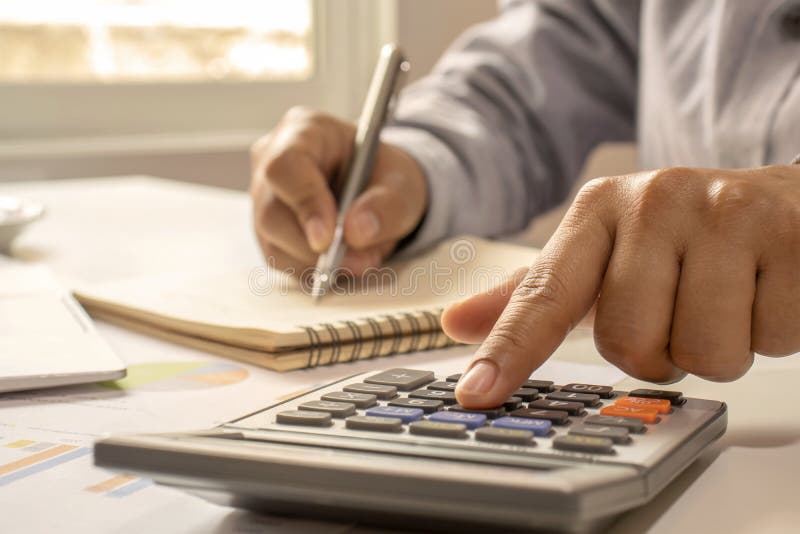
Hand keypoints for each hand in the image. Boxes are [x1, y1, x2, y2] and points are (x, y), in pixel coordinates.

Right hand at [250, 107, 427, 278]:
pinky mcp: (268, 231)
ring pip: (274, 243)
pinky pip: (282, 261)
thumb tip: (355, 232)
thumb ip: (385, 205)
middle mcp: (272, 160)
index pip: (286, 167)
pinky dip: (314, 270)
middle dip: (315, 247)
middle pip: (272, 213)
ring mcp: (264, 198)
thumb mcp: (401, 184)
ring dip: (318, 263)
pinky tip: (341, 261)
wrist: (377, 189)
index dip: (304, 204)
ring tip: (361, 259)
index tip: (327, 239)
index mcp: (304, 131)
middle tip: (360, 260)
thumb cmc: (383, 175)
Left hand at [445, 165, 799, 407]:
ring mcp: (728, 214)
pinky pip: (770, 340)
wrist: (786, 202)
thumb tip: (456, 322)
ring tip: (726, 300)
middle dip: (659, 352)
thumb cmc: (686, 237)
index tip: (477, 393)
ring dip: (718, 348)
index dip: (509, 350)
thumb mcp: (604, 254)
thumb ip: (534, 294)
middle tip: (680, 309)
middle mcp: (656, 200)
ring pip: (705, 354)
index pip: (544, 294)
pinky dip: (771, 334)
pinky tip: (766, 292)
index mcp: (600, 208)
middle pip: (630, 344)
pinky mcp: (794, 238)